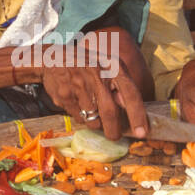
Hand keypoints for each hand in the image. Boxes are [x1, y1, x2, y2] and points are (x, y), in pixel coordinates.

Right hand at [36, 27, 150, 140]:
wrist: (53, 58)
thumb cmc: (87, 63)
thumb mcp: (107, 66)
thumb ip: (120, 85)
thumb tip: (127, 108)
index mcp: (113, 66)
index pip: (130, 93)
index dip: (138, 115)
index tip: (142, 133)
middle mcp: (97, 75)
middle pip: (110, 112)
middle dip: (114, 131)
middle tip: (115, 136)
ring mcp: (79, 85)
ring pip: (92, 119)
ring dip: (95, 123)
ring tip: (92, 112)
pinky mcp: (65, 96)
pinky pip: (77, 117)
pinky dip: (81, 117)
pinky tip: (78, 104)